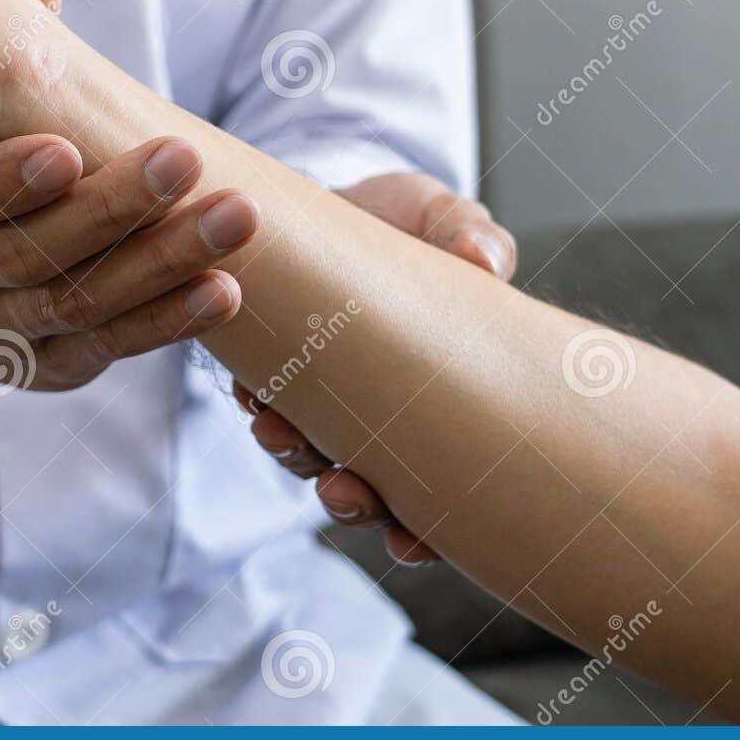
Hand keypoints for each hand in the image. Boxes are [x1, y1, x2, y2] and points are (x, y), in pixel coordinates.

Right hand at [0, 133, 259, 398]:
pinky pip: (108, 349)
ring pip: (80, 304)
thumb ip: (3, 51)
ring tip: (237, 216)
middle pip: (32, 253)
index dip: (6, 179)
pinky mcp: (47, 368)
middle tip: (185, 158)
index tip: (66, 147)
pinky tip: (226, 291)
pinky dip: (169, 324)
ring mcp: (0, 328)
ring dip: (166, 263)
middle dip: (115, 209)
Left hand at [240, 172, 516, 564]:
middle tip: (345, 491)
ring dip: (293, 452)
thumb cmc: (407, 224)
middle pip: (363, 490)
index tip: (415, 543)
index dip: (424, 534)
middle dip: (352, 502)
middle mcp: (373, 419)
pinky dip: (256, 398)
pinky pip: (258, 396)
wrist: (334, 195)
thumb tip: (485, 261)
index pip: (436, 495)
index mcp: (431, 408)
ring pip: (303, 452)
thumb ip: (473, 239)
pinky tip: (254, 389)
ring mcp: (316, 397)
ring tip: (279, 429)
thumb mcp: (446, 221)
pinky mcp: (265, 363)